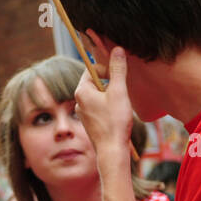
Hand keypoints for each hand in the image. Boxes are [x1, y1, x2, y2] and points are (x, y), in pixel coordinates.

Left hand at [74, 44, 133, 170]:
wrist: (112, 150)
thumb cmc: (114, 121)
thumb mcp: (119, 91)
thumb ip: (118, 69)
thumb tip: (117, 50)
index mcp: (81, 90)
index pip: (93, 69)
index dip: (108, 69)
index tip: (119, 77)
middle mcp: (79, 100)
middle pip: (96, 82)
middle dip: (111, 83)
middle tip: (122, 92)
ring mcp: (83, 112)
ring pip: (99, 95)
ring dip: (111, 96)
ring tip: (120, 107)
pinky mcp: (90, 122)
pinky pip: (99, 107)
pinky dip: (109, 107)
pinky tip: (117, 116)